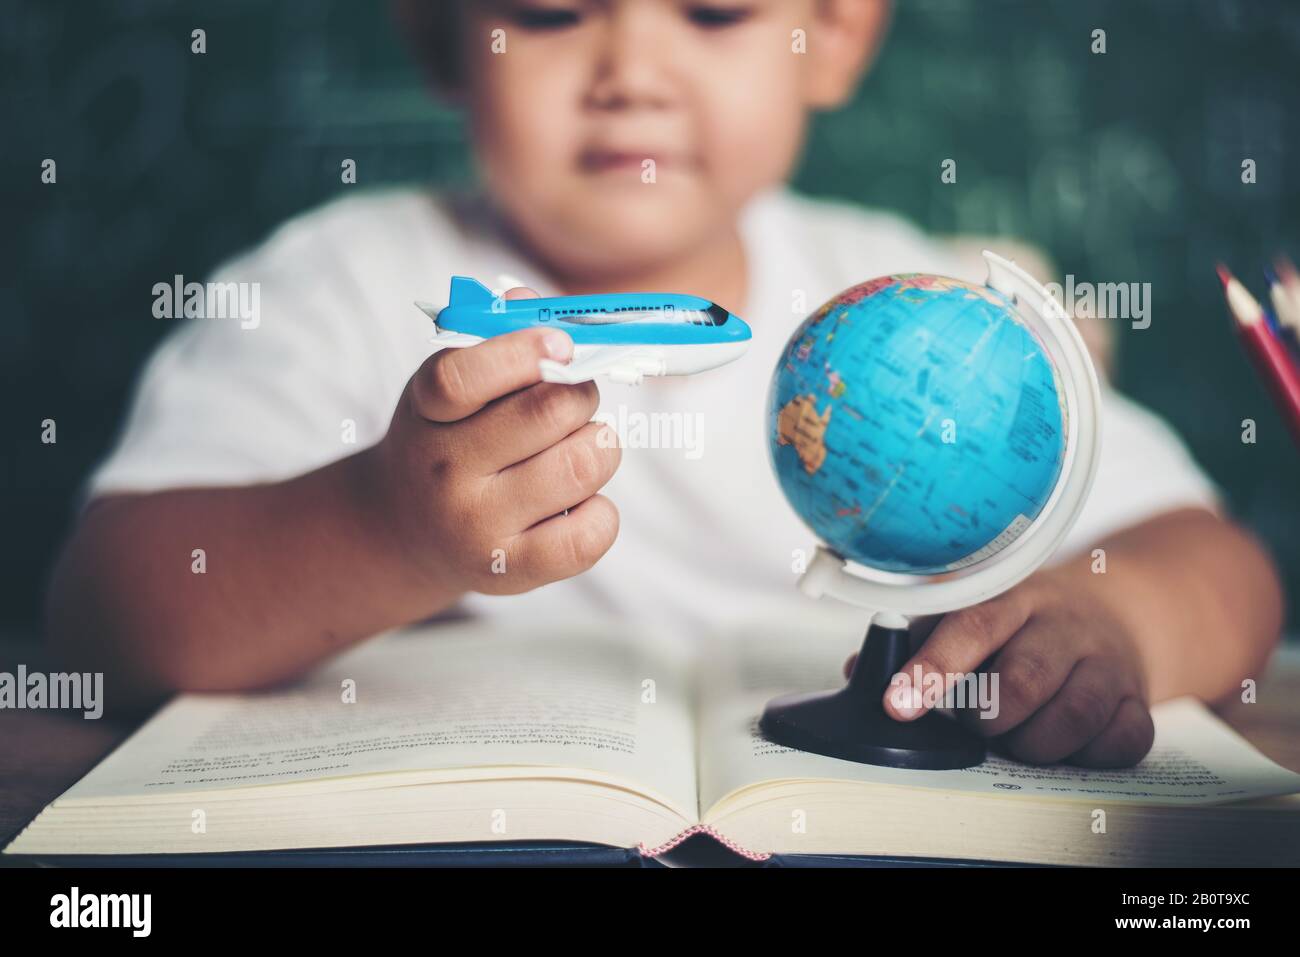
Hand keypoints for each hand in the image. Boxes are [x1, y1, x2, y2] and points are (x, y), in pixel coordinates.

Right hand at [359, 287, 620, 599]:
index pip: (462, 377)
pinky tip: (581, 502)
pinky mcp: (511, 571)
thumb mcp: (451, 387)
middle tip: (574, 401)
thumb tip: (542, 309)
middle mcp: (445, 472)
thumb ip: (496, 338)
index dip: (522, 351)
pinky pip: (590, 534)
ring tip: (577, 450)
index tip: (560, 344)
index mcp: (427, 413)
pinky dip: (603, 511)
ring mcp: (477, 527)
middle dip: (580, 394)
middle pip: (548, 413)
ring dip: (599, 446)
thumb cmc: (449, 439)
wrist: (403, 529)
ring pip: (582, 465)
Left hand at [845, 569, 1155, 766]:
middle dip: (988, 718)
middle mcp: (1061, 626)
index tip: (898, 703)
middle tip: (978, 722)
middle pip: (1022, 680)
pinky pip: (1121, 742)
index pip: (969, 628)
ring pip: (1072, 717)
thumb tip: (861, 671)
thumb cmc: (1023, 625)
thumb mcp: (972, 615)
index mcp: (1012, 599)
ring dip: (1032, 743)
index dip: (932, 669)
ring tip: (1016, 737)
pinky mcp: (1138, 701)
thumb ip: (917, 642)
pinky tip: (1067, 744)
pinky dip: (1086, 755)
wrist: (1113, 612)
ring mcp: (1105, 663)